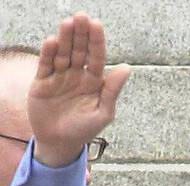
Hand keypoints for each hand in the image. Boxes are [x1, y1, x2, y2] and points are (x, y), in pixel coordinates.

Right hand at [28, 13, 129, 167]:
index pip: (97, 57)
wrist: (60, 144)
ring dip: (65, 38)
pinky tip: (53, 42)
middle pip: (79, 50)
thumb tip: (127, 68)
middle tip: (82, 17)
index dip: (96, 41)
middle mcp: (77, 75)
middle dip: (81, 34)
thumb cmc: (85, 130)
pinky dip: (49, 53)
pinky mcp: (42, 81)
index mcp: (94, 81)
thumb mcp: (102, 113)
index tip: (97, 25)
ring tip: (68, 23)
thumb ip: (112, 91)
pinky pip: (46, 64)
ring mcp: (59, 76)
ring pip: (63, 53)